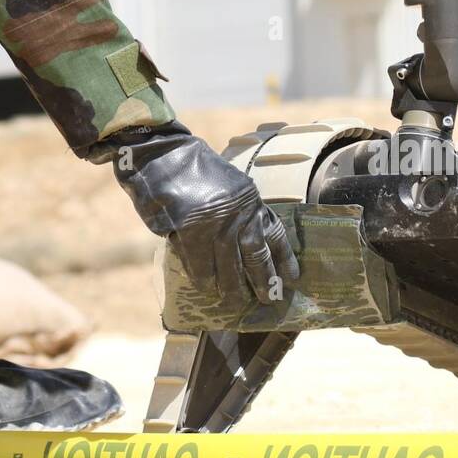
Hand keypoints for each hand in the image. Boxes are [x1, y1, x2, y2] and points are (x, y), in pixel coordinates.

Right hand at [91, 121, 298, 303]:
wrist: (164, 156)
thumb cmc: (195, 170)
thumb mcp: (230, 185)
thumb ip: (240, 209)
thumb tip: (248, 242)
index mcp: (250, 200)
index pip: (274, 234)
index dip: (284, 258)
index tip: (292, 276)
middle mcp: (238, 215)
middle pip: (257, 257)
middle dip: (264, 281)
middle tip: (268, 299)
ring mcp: (215, 226)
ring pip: (230, 269)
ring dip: (233, 289)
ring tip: (235, 301)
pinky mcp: (191, 235)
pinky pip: (201, 267)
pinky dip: (204, 281)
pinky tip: (206, 289)